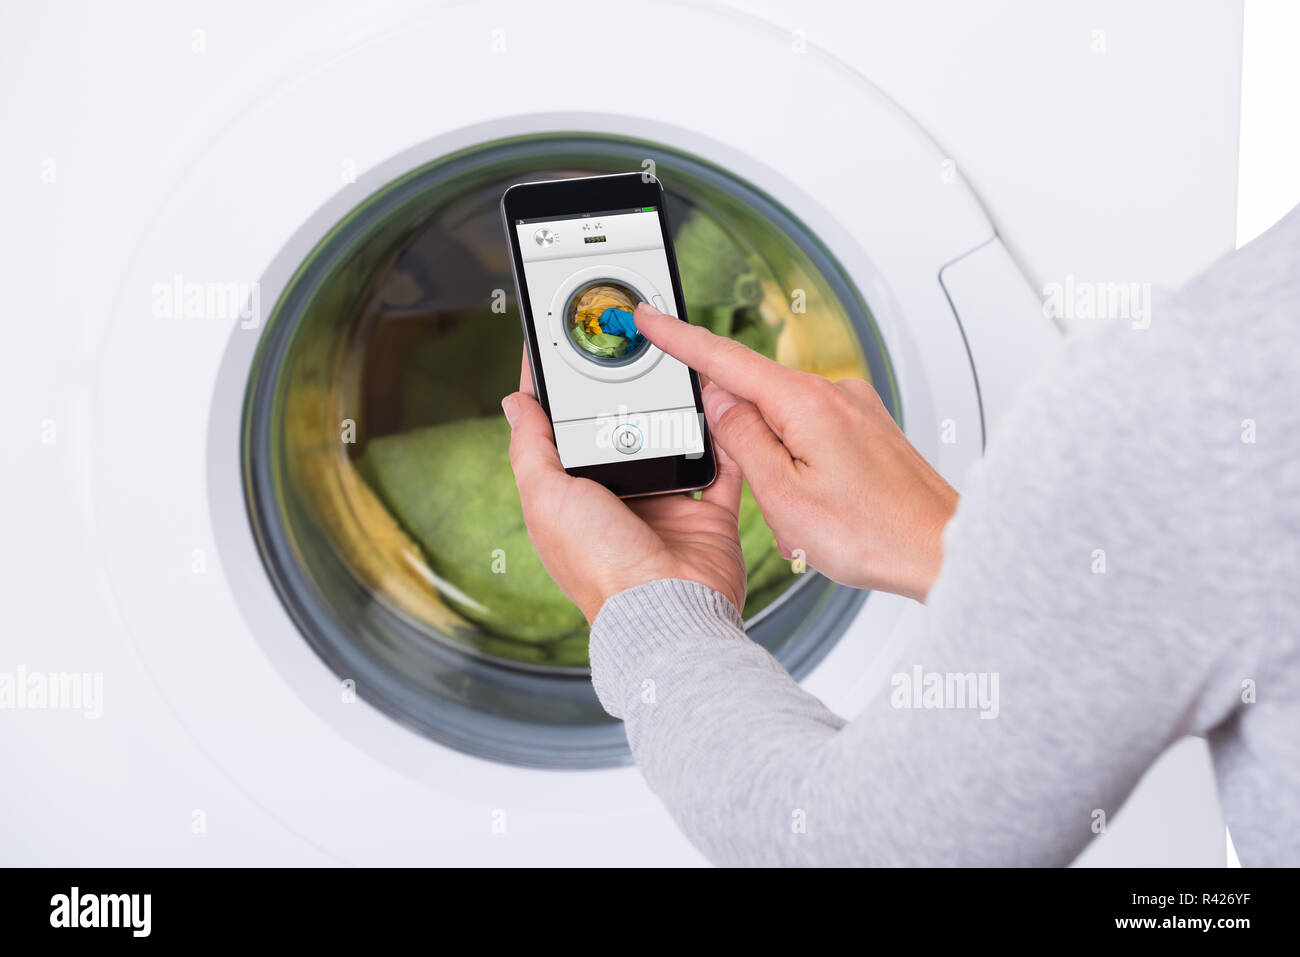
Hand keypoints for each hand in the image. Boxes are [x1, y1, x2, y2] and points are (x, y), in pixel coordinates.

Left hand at [502, 356, 746, 623]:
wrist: (667, 607)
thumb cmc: (599, 562)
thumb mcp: (546, 498)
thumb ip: (530, 447)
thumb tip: (514, 403)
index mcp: (577, 498)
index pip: (566, 432)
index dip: (563, 392)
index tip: (565, 348)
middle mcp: (621, 500)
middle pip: (624, 432)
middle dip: (627, 393)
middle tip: (633, 346)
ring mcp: (667, 506)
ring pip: (674, 441)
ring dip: (679, 409)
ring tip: (680, 365)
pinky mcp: (710, 513)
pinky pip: (724, 466)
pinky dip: (728, 438)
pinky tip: (725, 402)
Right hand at [633, 304, 956, 601]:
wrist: (943, 551)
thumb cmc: (874, 533)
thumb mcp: (781, 494)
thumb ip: (741, 438)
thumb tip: (718, 399)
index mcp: (806, 402)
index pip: (725, 358)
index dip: (679, 337)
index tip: (650, 316)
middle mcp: (834, 394)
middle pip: (755, 399)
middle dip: (744, 449)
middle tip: (770, 504)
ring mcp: (854, 410)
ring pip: (785, 428)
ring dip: (779, 475)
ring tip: (807, 525)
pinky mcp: (867, 430)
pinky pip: (813, 441)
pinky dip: (803, 476)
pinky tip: (822, 515)